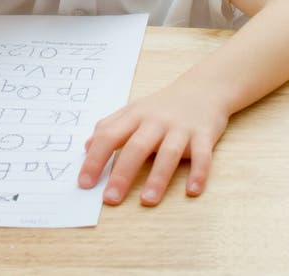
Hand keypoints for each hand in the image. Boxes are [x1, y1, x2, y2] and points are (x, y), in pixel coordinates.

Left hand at [78, 81, 229, 206]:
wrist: (202, 88)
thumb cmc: (162, 106)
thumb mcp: (133, 111)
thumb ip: (110, 127)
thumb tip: (86, 147)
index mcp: (135, 116)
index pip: (109, 136)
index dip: (95, 159)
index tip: (84, 183)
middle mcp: (156, 121)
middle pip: (136, 147)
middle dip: (122, 174)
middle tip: (110, 199)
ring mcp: (181, 128)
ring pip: (168, 153)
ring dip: (158, 178)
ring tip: (147, 200)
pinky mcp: (204, 135)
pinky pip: (203, 156)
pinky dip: (199, 173)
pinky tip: (192, 191)